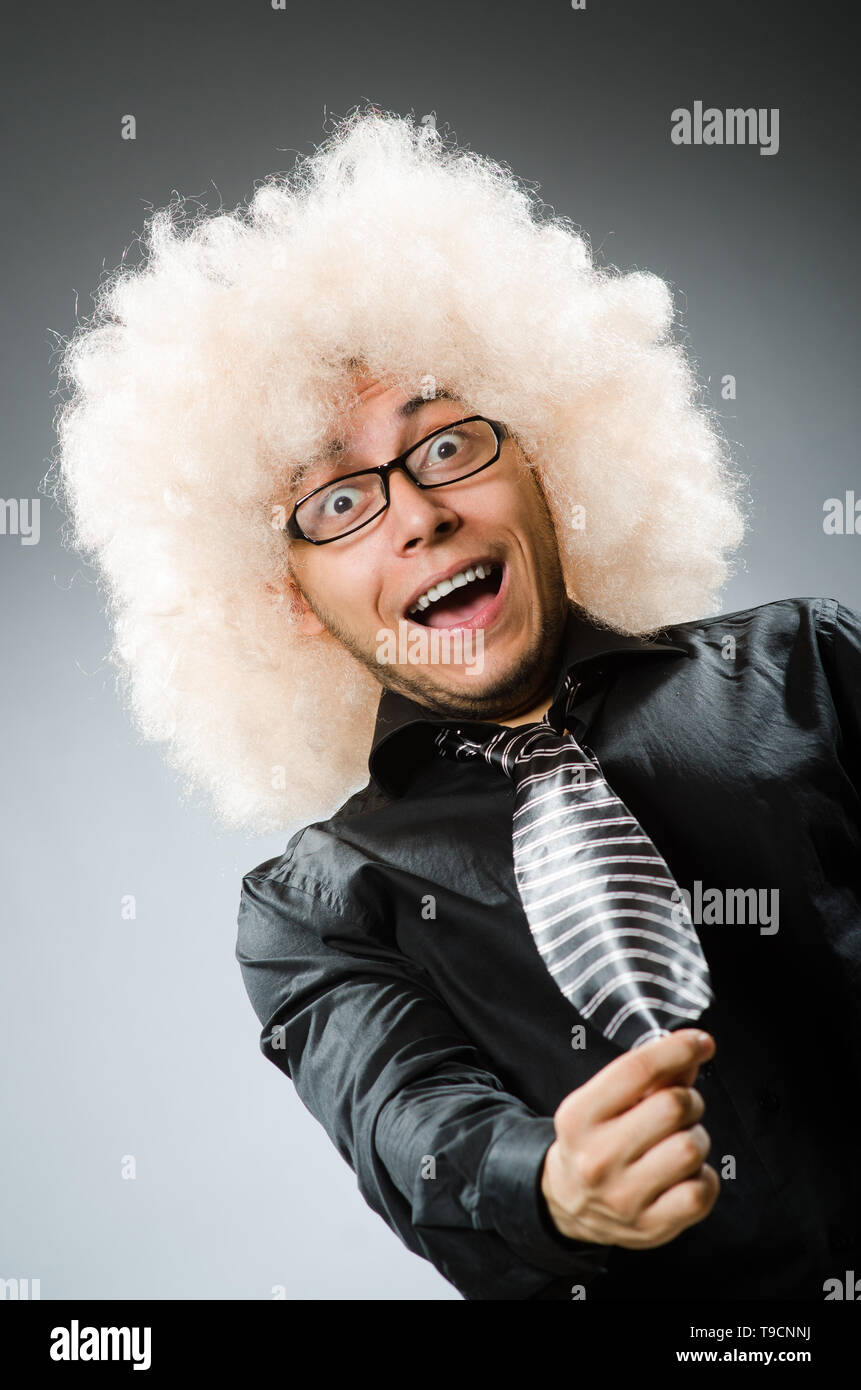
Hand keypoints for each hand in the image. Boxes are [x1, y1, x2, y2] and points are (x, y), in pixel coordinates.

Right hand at [540, 1029, 719, 1248]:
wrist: (568, 1202)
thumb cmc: (594, 1139)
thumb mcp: (604, 1100)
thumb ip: (649, 1075)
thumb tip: (694, 1050)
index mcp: (580, 1116)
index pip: (637, 1070)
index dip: (678, 1049)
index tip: (701, 1042)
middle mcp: (597, 1157)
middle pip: (672, 1107)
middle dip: (688, 1100)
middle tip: (682, 1108)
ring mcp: (624, 1196)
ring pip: (691, 1148)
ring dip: (695, 1138)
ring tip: (679, 1142)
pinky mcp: (650, 1226)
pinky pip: (701, 1192)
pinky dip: (704, 1177)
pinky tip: (686, 1174)